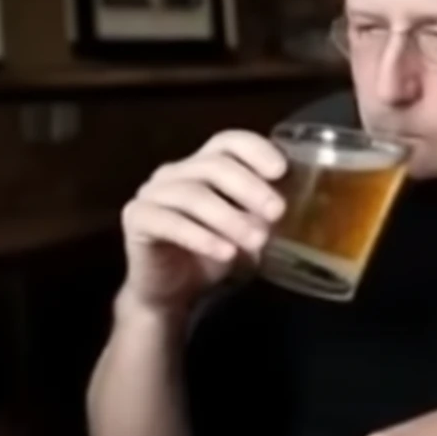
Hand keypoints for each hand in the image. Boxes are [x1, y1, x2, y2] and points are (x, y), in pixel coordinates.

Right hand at [119, 129, 287, 316]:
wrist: (171, 294)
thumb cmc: (214, 254)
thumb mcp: (248, 231)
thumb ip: (266, 213)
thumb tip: (300, 205)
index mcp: (205, 164)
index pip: (229, 141)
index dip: (256, 150)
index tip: (281, 170)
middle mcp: (176, 171)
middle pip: (214, 165)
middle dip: (250, 187)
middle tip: (278, 213)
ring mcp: (152, 192)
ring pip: (192, 195)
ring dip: (230, 218)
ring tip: (258, 241)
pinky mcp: (137, 218)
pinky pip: (169, 222)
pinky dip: (201, 237)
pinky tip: (226, 253)